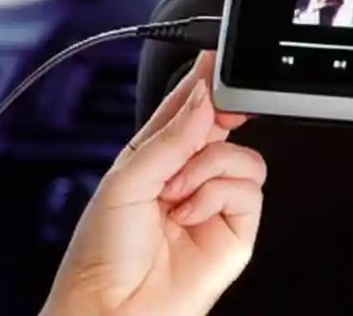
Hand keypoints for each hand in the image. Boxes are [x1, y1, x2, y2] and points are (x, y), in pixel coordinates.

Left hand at [42, 52, 263, 315]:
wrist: (113, 308)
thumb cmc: (103, 253)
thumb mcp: (128, 177)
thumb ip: (171, 135)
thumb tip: (204, 96)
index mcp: (154, 159)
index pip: (185, 110)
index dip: (202, 83)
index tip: (215, 61)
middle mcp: (186, 178)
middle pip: (219, 127)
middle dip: (216, 118)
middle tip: (214, 114)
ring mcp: (213, 204)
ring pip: (241, 155)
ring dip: (207, 167)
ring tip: (176, 194)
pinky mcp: (235, 230)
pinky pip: (249, 189)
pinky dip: (218, 194)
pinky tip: (189, 214)